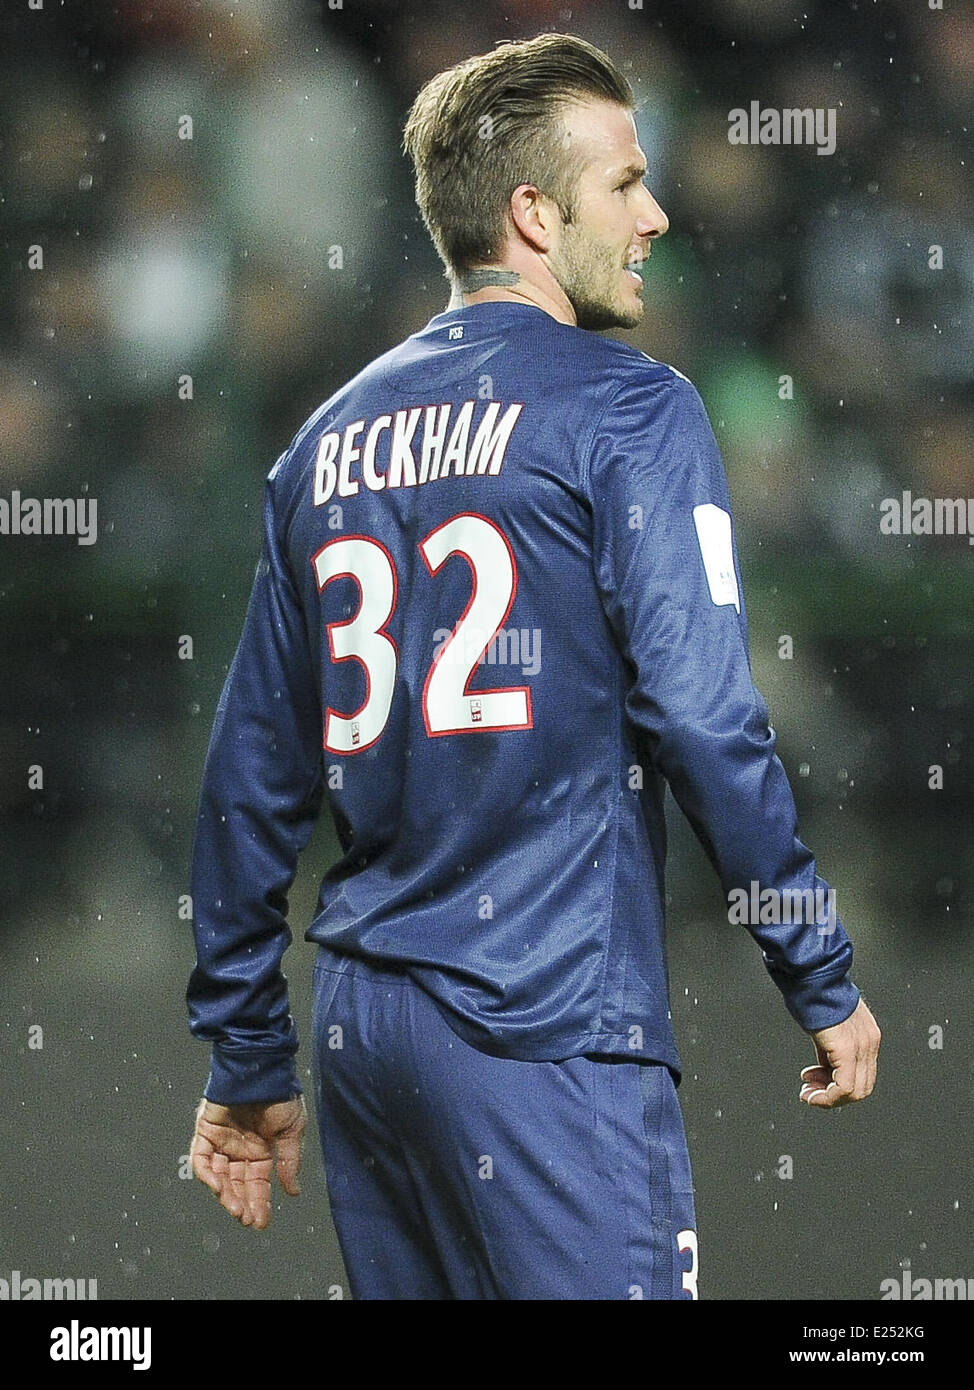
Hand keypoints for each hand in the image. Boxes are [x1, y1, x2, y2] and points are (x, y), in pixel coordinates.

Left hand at [190, 1095, 306, 1227]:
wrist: (261, 1069)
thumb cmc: (280, 1095)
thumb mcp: (292, 1131)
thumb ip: (289, 1161)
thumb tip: (293, 1191)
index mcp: (260, 1149)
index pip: (257, 1183)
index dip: (259, 1202)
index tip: (262, 1222)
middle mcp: (239, 1148)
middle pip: (237, 1184)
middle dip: (242, 1203)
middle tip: (248, 1219)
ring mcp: (221, 1141)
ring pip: (218, 1176)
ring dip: (226, 1195)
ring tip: (237, 1209)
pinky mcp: (205, 1131)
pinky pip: (201, 1159)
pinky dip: (207, 1175)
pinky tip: (219, 1187)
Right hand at [800, 997, 880, 1108]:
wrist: (811, 975)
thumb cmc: (813, 991)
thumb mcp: (827, 1026)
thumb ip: (830, 1048)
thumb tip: (822, 1068)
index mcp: (867, 1035)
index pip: (862, 1074)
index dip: (837, 1084)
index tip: (815, 1081)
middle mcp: (870, 1042)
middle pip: (862, 1087)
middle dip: (833, 1095)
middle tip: (810, 1091)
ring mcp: (862, 1046)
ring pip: (855, 1092)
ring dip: (828, 1098)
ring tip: (808, 1093)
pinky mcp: (848, 1049)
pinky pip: (844, 1087)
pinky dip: (827, 1097)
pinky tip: (810, 1093)